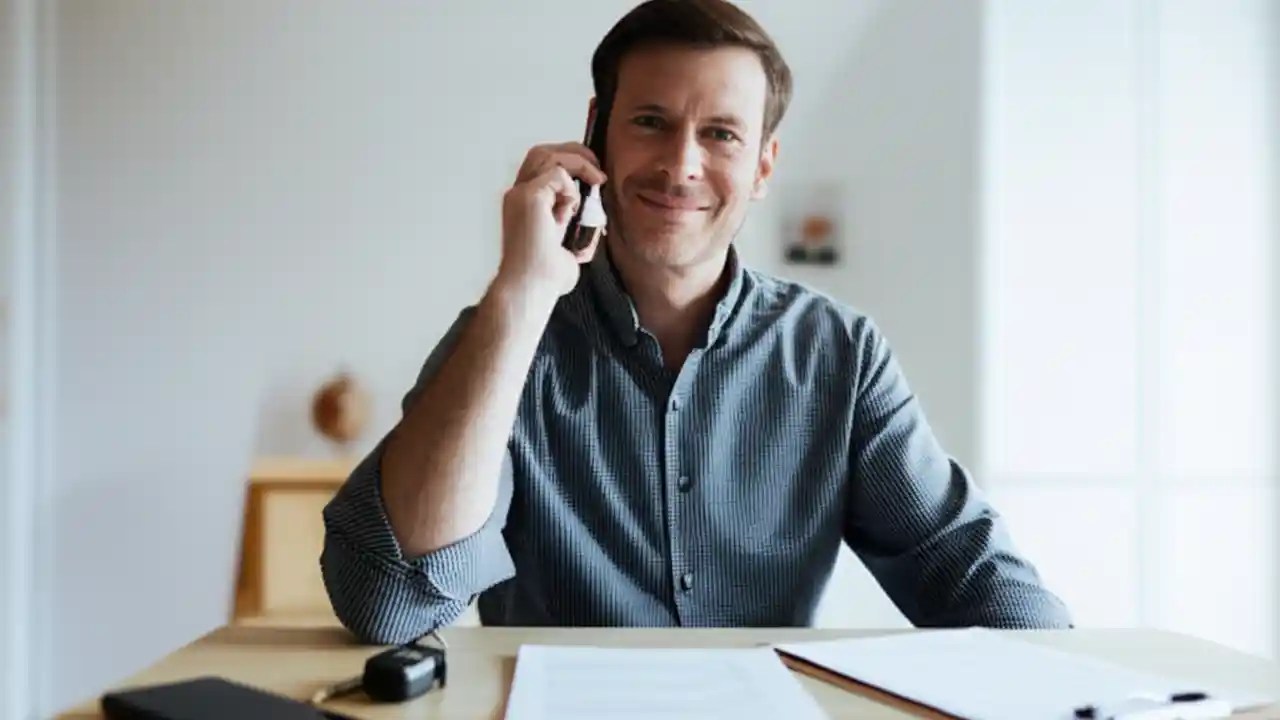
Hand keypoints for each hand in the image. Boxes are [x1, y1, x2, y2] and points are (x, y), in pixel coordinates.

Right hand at [497, 142, 606, 300]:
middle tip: (598, 169)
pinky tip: (574, 210)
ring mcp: (520, 194)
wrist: (532, 289)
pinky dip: (572, 188)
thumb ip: (577, 229)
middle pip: (542, 152)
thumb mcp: (570, 248)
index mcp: (526, 205)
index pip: (543, 168)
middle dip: (574, 153)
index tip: (594, 181)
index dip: (570, 166)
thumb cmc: (547, 278)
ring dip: (578, 164)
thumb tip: (596, 221)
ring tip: (597, 180)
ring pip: (548, 155)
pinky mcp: (529, 197)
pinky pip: (557, 174)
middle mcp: (518, 195)